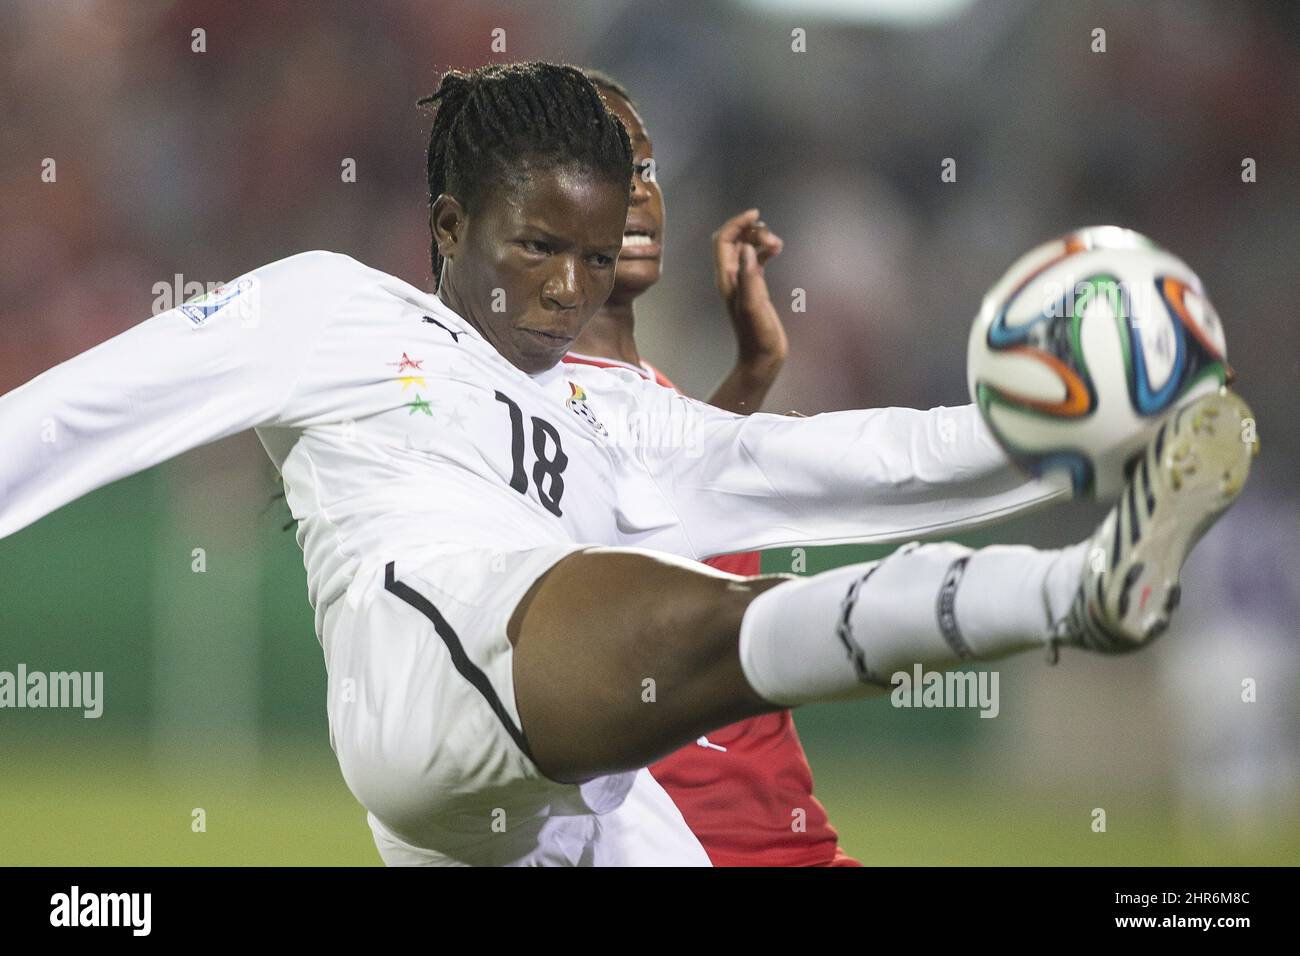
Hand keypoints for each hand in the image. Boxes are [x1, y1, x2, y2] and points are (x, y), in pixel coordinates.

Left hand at [712, 208, 787, 369]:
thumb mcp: (754, 305)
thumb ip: (749, 277)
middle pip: (733, 240)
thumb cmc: (758, 335)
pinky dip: (765, 251)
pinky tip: (777, 251)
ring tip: (778, 246)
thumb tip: (745, 248)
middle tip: (772, 240)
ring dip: (760, 240)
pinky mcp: (755, 287)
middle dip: (751, 231)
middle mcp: (731, 277)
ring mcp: (743, 282)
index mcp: (727, 279)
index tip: (756, 214)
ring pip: (745, 248)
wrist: (761, 357)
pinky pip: (756, 260)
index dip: (737, 223)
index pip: (724, 240)